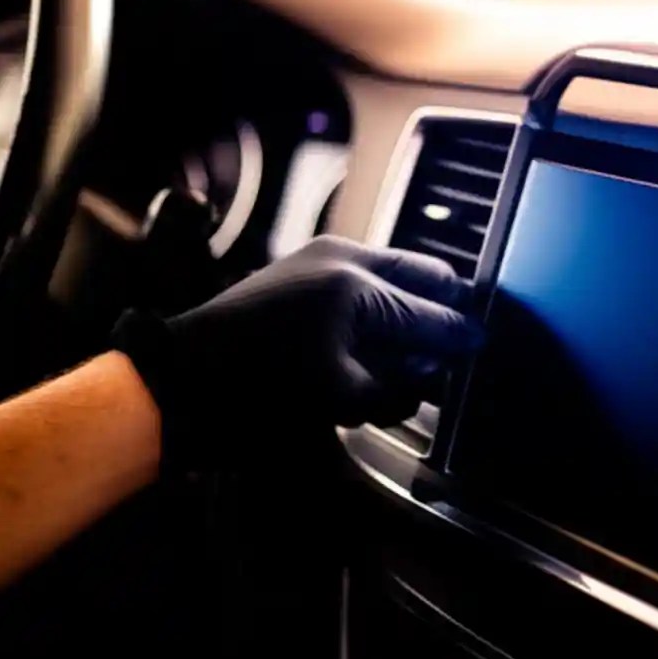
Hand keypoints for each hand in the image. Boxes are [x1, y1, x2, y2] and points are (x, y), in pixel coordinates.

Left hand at [114, 235, 481, 452]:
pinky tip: (374, 353)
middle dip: (444, 308)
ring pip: (391, 278)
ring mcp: (314, 264)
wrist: (175, 386)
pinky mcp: (294, 279)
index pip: (432, 310)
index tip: (483, 345)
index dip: (462, 334)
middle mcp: (340, 261)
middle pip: (420, 274)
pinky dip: (377, 314)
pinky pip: (359, 287)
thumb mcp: (342, 397)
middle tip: (461, 340)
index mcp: (355, 283)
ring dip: (410, 313)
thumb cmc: (255, 393)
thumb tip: (434, 370)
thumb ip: (400, 383)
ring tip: (415, 358)